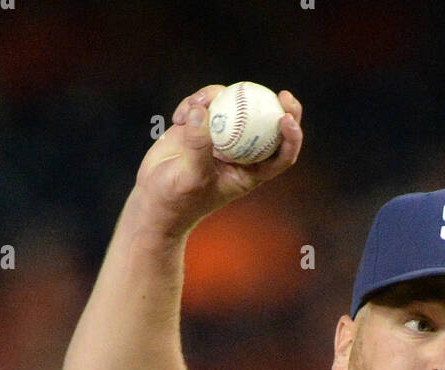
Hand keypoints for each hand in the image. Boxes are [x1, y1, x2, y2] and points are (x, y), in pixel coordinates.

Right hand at [133, 85, 303, 238]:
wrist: (153, 198)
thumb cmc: (177, 199)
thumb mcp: (190, 177)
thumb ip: (198, 146)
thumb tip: (202, 110)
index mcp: (249, 172)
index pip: (280, 156)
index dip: (291, 138)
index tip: (287, 119)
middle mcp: (240, 152)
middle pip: (267, 125)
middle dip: (279, 108)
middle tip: (282, 94)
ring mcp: (222, 136)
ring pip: (234, 106)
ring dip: (218, 98)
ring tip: (194, 106)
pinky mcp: (201, 124)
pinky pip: (205, 103)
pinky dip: (192, 103)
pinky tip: (176, 118)